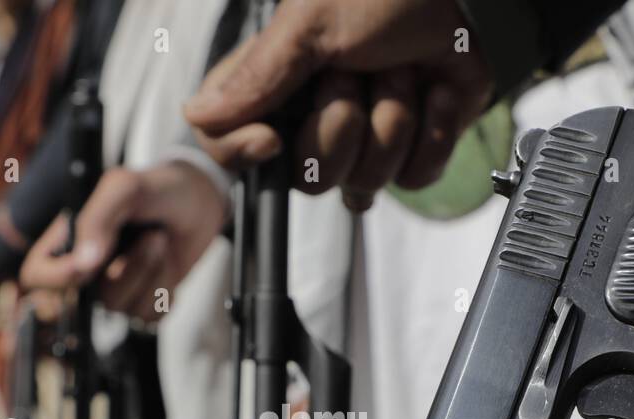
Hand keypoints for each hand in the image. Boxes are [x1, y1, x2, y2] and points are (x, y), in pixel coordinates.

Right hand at [20, 161, 227, 320]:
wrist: (202, 200)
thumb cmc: (157, 188)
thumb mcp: (124, 187)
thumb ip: (98, 218)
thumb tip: (84, 262)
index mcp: (69, 239)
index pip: (37, 275)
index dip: (56, 278)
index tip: (89, 265)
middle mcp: (88, 269)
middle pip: (86, 298)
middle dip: (127, 271)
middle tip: (154, 237)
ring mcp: (115, 289)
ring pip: (122, 308)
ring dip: (151, 273)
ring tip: (161, 240)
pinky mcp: (143, 302)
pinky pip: (148, 316)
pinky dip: (165, 291)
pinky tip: (169, 264)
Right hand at [184, 0, 492, 199]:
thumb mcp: (311, 21)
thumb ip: (256, 75)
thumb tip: (197, 115)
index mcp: (277, 87)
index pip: (230, 149)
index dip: (247, 154)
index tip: (271, 137)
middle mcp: (315, 119)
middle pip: (307, 179)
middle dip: (342, 125)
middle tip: (358, 74)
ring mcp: (367, 139)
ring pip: (364, 183)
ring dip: (394, 121)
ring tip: (404, 73)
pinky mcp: (414, 150)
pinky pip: (413, 179)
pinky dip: (432, 131)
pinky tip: (435, 93)